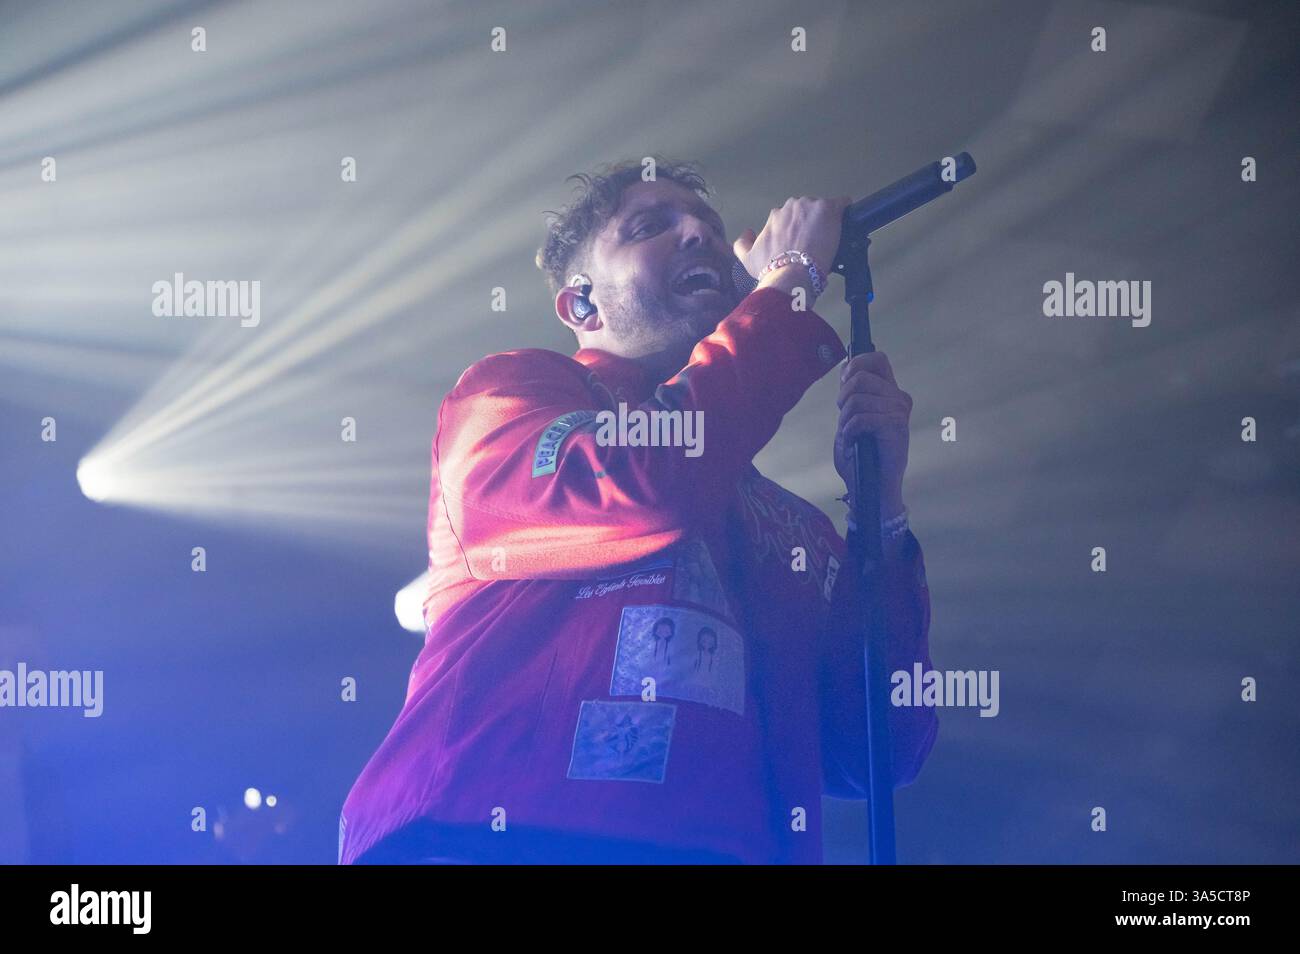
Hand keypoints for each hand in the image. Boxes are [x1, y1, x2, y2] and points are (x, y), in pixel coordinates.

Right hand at [733, 195, 850, 302]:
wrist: (791, 274)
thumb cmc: (771, 269)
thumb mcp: (748, 260)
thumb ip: (742, 244)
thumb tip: (747, 233)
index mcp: (775, 216)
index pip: (790, 216)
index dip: (797, 229)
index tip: (802, 241)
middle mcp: (791, 206)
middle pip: (806, 210)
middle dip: (811, 222)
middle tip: (815, 241)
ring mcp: (810, 206)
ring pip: (822, 208)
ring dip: (826, 219)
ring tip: (830, 238)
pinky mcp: (828, 209)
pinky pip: (841, 204)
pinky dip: (844, 211)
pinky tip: (845, 223)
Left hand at [834, 351, 910, 518]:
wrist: (873, 486)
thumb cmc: (861, 454)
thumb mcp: (851, 417)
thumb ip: (852, 392)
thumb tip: (846, 364)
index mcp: (889, 392)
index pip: (877, 359)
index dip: (855, 365)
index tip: (843, 383)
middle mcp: (898, 398)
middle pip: (861, 377)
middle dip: (843, 397)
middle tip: (844, 417)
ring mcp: (899, 412)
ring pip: (858, 399)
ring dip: (845, 419)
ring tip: (849, 434)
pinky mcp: (895, 427)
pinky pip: (861, 418)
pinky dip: (850, 432)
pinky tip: (853, 442)